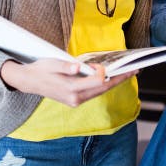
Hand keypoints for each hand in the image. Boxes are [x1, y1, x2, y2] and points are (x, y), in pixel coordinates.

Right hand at [0, 59, 135, 106]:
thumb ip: (66, 66)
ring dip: (114, 82)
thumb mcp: (52, 64)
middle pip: (103, 88)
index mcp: (71, 89)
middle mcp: (75, 98)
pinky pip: (95, 92)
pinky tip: (112, 77)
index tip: (113, 64)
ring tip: (128, 72)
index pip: (97, 82)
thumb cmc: (41, 69)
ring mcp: (76, 101)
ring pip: (101, 91)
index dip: (107, 73)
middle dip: (120, 79)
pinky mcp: (76, 100)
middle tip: (135, 69)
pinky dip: (105, 84)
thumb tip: (78, 67)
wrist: (29, 82)